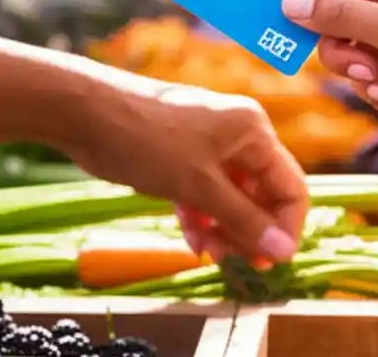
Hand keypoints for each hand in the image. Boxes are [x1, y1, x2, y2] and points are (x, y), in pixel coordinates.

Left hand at [64, 80, 306, 262]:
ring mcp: (209, 145)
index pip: (291, 187)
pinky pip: (206, 194)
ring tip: (207, 253)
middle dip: (250, 231)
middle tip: (234, 263)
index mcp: (253, 133)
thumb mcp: (198, 186)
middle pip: (262, 195)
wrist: (86, 112)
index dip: (284, 229)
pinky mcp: (183, 157)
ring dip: (225, 229)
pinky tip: (192, 240)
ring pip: (233, 198)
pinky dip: (202, 217)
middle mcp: (238, 136)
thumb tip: (284, 253)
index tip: (267, 264)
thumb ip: (243, 220)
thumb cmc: (147, 141)